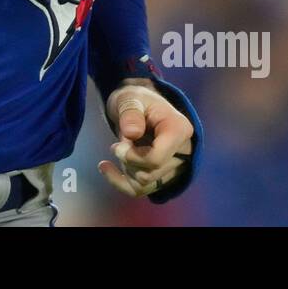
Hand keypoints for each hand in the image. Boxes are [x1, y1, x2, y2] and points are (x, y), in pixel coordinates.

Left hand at [97, 78, 193, 197]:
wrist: (138, 105)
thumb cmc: (136, 99)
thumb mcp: (130, 98)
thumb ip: (131, 113)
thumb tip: (132, 134)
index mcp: (179, 129)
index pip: (157, 157)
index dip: (133, 156)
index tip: (117, 146)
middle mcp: (183, 151)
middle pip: (151, 172)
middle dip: (128, 161)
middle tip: (117, 144)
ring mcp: (174, 165)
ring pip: (145, 183)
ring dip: (126, 169)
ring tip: (118, 148)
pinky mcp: (161, 175)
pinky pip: (141, 190)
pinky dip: (120, 182)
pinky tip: (104, 167)